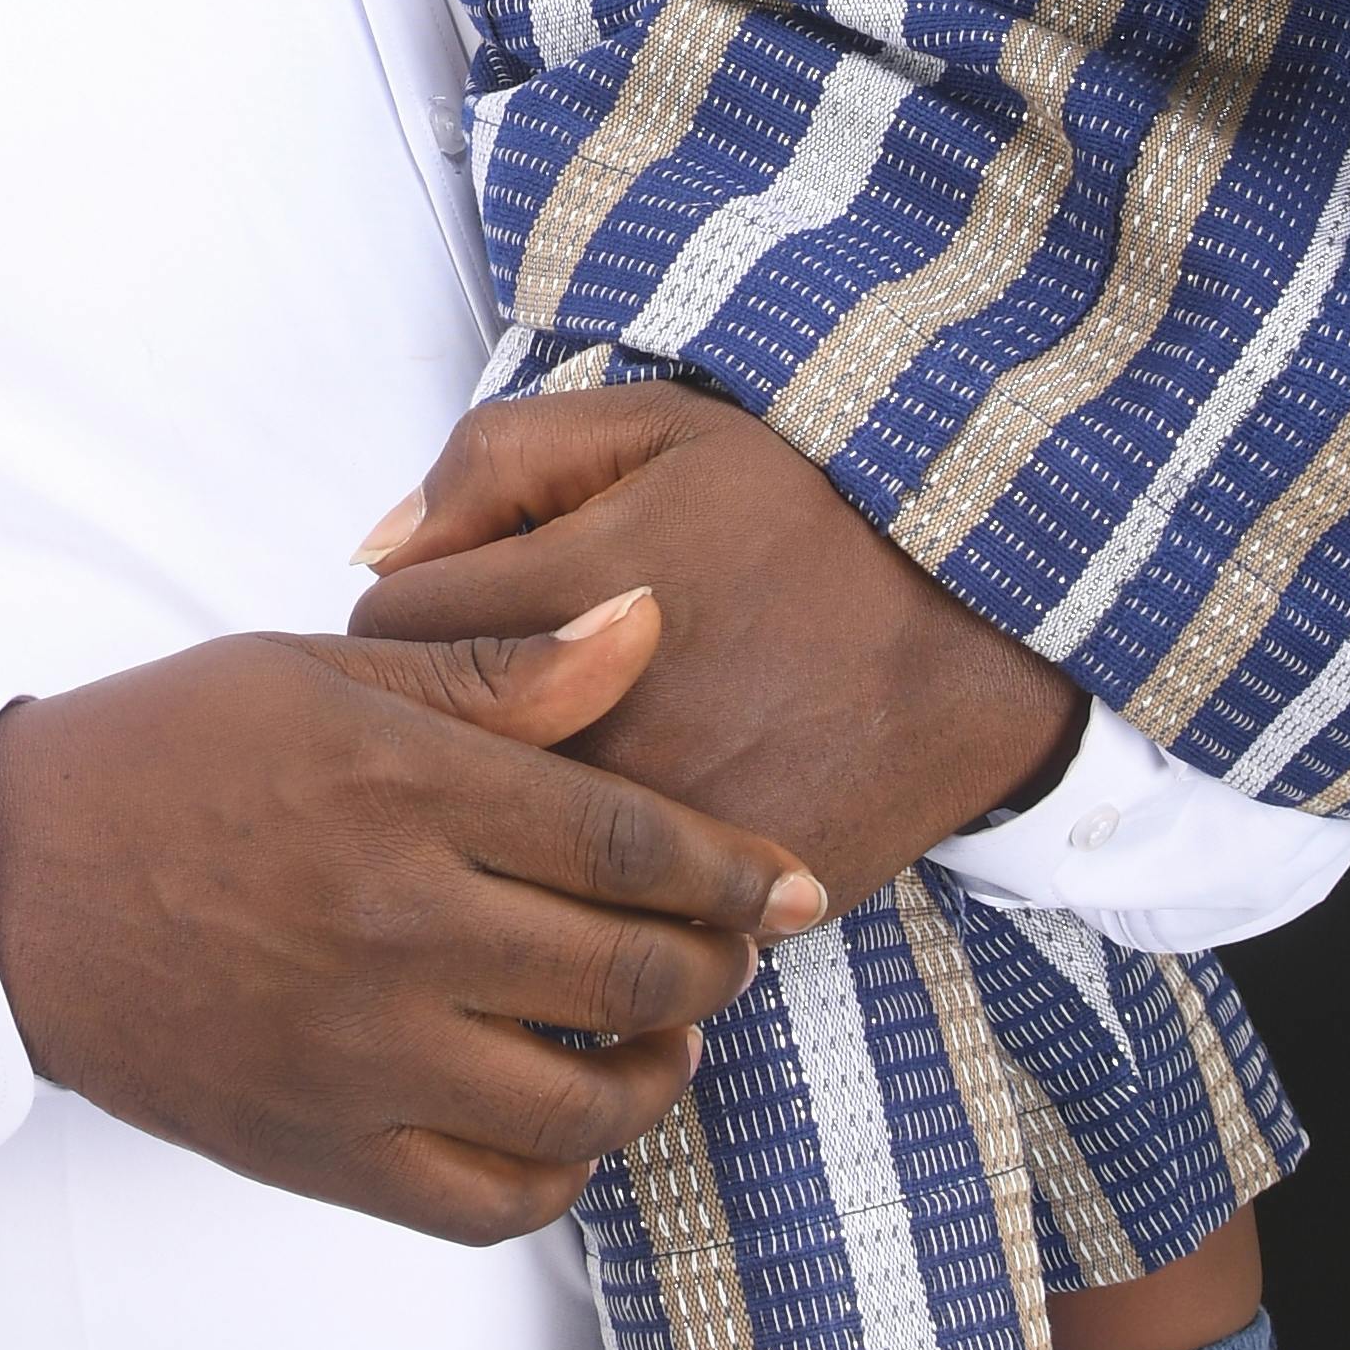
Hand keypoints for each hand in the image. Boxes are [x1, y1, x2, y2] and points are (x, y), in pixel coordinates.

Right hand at [0, 597, 821, 1246]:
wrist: (4, 889)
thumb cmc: (171, 753)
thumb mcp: (328, 670)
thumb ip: (500, 666)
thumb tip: (652, 622)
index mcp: (401, 788)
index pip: (628, 842)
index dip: (736, 868)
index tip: (791, 884)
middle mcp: (394, 926)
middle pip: (629, 969)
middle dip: (715, 965)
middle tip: (733, 950)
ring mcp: (358, 1053)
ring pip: (581, 1102)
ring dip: (655, 1073)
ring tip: (661, 1038)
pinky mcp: (320, 1149)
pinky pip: (490, 1204)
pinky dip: (558, 1175)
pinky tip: (563, 1122)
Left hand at [343, 389, 1077, 904]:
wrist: (975, 637)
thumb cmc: (807, 518)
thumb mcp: (659, 430)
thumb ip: (498, 461)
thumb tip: (375, 543)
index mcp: (565, 598)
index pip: (385, 633)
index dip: (412, 613)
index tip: (464, 606)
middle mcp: (593, 729)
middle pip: (423, 756)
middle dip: (433, 725)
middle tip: (489, 694)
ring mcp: (651, 835)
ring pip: (491, 849)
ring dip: (495, 813)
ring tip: (541, 761)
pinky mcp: (706, 910)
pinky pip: (585, 920)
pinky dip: (578, 887)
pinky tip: (605, 834)